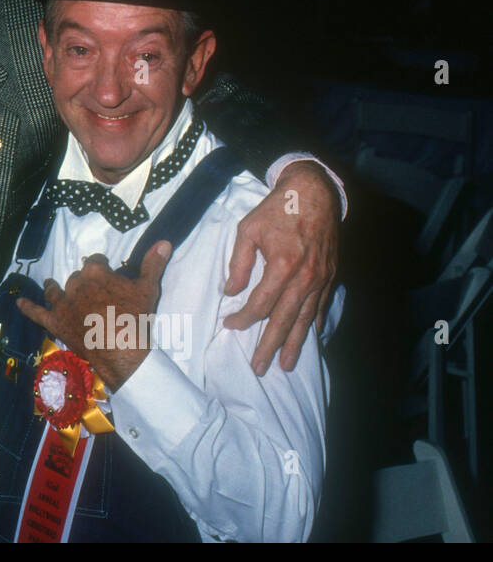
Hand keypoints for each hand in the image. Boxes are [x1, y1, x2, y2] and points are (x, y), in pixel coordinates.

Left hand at [16, 242, 172, 391]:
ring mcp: (63, 303)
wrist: (121, 350)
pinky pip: (36, 312)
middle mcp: (75, 284)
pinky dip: (27, 307)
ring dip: (54, 287)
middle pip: (77, 277)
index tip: (106, 271)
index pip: (95, 261)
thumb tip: (165, 242)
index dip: (101, 266)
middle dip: (83, 281)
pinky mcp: (55, 322)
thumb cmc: (136, 317)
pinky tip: (19, 302)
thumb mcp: (148, 288)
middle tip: (91, 291)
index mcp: (95, 272)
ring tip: (52, 284)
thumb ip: (153, 263)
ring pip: (55, 290)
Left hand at [224, 160, 339, 374]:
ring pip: (305, 318)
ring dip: (295, 343)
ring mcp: (320, 279)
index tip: (230, 325)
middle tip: (259, 368)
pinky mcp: (330, 275)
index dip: (244, 318)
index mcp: (282, 266)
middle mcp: (305, 277)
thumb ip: (238, 263)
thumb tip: (231, 292)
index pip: (260, 304)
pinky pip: (321, 307)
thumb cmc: (276, 210)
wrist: (314, 193)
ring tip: (285, 364)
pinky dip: (314, 325)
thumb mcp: (247, 230)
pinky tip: (309, 338)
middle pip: (285, 320)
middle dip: (270, 345)